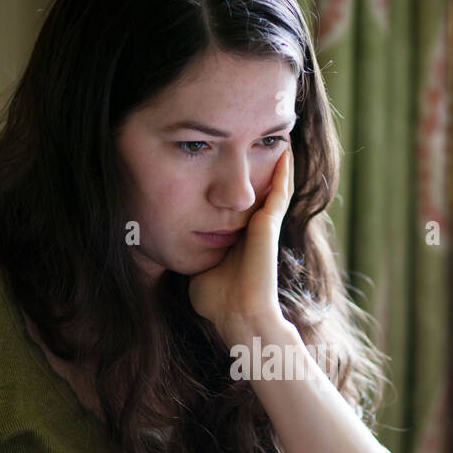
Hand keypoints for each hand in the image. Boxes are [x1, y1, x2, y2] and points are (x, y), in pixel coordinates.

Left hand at [188, 144, 293, 342]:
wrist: (238, 316)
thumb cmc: (216, 302)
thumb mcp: (197, 269)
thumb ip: (189, 254)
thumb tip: (168, 243)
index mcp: (239, 238)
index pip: (237, 204)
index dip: (234, 184)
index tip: (224, 160)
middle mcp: (254, 229)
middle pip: (256, 189)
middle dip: (255, 165)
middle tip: (254, 139)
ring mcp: (264, 226)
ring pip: (273, 186)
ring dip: (274, 163)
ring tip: (277, 137)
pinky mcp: (270, 224)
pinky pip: (280, 190)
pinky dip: (284, 170)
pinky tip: (284, 149)